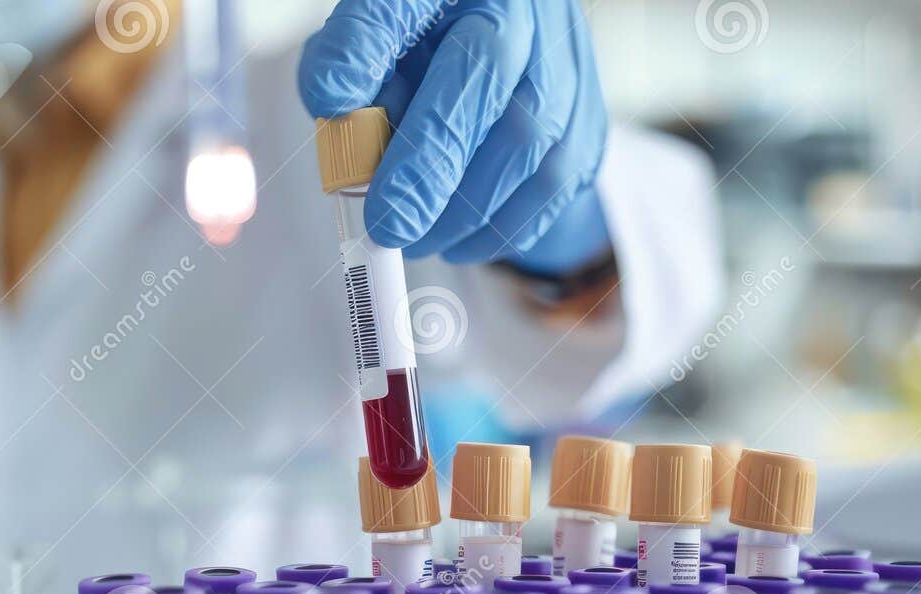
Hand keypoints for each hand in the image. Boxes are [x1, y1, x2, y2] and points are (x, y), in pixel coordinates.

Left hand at [299, 0, 609, 275]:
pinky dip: (503, 227)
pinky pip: (558, 183)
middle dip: (432, 161)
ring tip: (415, 238)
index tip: (331, 101)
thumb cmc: (425, 46)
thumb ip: (352, 61)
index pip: (404, 1)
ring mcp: (564, 58)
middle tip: (388, 224)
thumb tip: (336, 102)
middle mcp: (521, 6)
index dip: (367, 48)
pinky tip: (458, 242)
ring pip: (532, 138)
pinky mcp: (589, 116)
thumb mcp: (377, 40)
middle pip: (485, 72)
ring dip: (466, 209)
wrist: (500, 46)